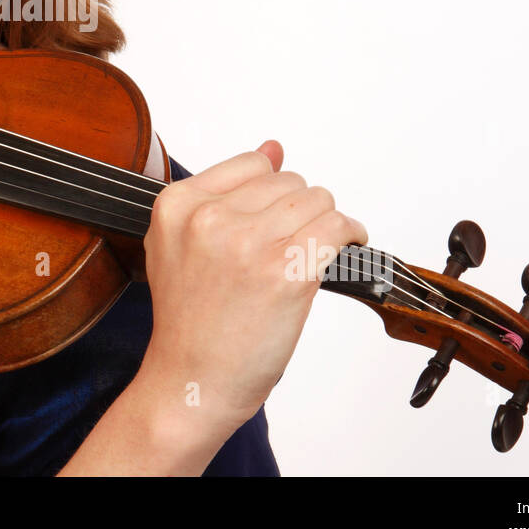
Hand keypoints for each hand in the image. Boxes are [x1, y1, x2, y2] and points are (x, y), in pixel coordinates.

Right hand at [140, 140, 367, 429]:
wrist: (191, 381)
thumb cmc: (190, 320)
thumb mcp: (183, 244)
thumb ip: (224, 192)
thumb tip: (274, 147)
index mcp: (177, 204)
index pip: (252, 164)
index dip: (272, 193)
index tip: (275, 219)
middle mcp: (208, 218)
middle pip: (288, 181)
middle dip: (300, 209)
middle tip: (293, 244)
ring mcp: (247, 244)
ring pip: (317, 199)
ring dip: (326, 222)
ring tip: (317, 248)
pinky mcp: (285, 273)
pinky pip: (337, 227)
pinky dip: (351, 233)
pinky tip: (346, 246)